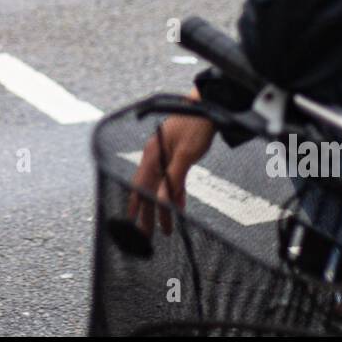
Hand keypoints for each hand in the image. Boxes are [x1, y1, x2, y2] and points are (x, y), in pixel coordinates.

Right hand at [127, 89, 215, 236]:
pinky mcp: (177, 155)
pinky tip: (178, 206)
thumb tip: (162, 201)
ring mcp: (165, 154)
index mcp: (152, 153)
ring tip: (165, 227)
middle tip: (148, 234)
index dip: (135, 204)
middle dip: (148, 212)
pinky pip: (172, 179)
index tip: (131, 222)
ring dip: (163, 206)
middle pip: (149, 188)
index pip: (140, 184)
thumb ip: (173, 178)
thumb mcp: (186, 154)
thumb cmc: (197, 125)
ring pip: (161, 186)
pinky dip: (174, 194)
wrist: (210, 106)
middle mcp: (155, 155)